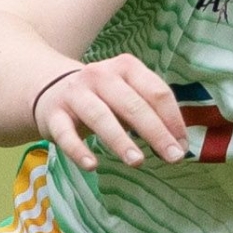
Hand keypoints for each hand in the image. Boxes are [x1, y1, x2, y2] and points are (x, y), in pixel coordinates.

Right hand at [32, 55, 187, 170]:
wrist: (49, 88)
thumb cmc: (102, 97)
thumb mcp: (127, 95)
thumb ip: (151, 114)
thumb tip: (178, 145)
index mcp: (125, 67)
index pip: (156, 92)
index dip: (173, 120)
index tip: (183, 146)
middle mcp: (100, 75)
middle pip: (132, 104)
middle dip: (155, 132)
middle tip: (173, 158)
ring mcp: (75, 94)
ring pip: (100, 116)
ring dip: (120, 140)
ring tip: (137, 161)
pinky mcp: (54, 114)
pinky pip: (66, 134)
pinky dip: (78, 150)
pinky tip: (91, 166)